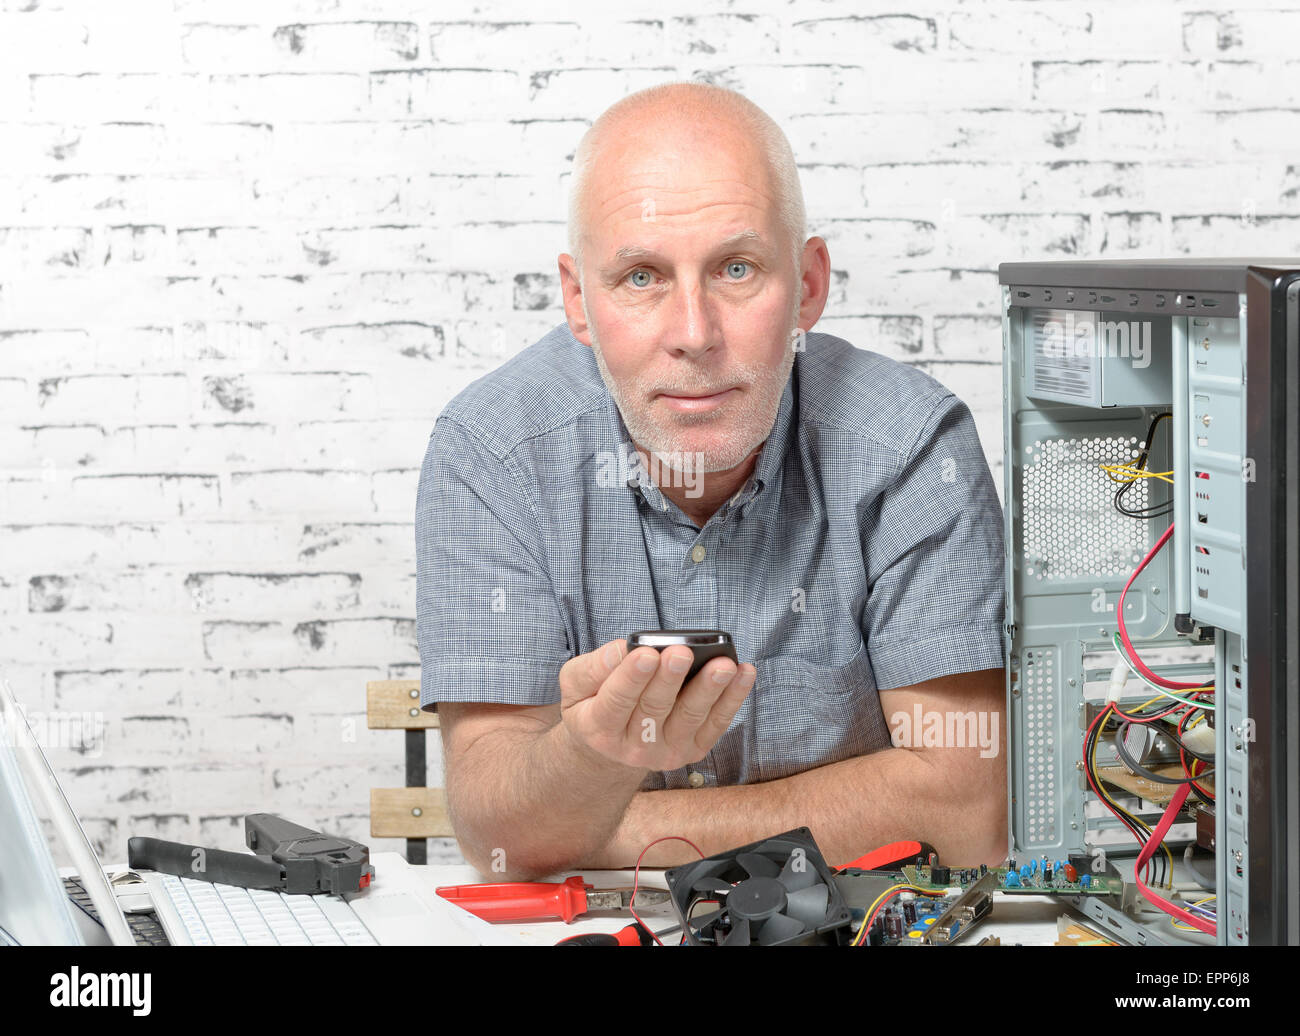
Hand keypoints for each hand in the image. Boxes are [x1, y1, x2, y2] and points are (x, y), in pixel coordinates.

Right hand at [558, 638, 755, 771]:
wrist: (610, 748)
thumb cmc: (593, 705)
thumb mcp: (575, 686)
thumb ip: (592, 669)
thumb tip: (621, 650)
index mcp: (599, 728)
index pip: (615, 702)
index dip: (631, 678)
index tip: (645, 654)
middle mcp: (633, 747)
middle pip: (655, 708)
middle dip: (670, 679)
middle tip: (682, 652)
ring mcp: (666, 751)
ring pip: (690, 717)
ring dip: (710, 689)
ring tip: (724, 665)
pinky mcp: (693, 750)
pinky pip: (716, 724)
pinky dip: (733, 699)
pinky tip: (744, 673)